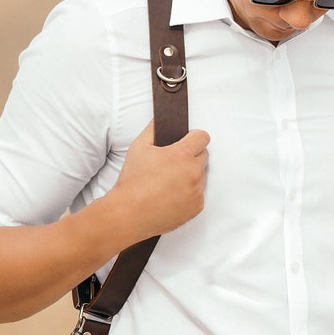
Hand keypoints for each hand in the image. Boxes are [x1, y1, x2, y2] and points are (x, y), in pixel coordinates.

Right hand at [111, 120, 209, 238]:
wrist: (129, 214)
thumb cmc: (132, 182)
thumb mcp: (138, 148)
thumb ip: (153, 129)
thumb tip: (161, 120)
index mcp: (182, 154)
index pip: (203, 137)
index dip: (194, 137)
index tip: (188, 141)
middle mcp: (193, 172)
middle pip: (204, 156)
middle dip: (191, 156)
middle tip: (173, 163)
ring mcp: (196, 191)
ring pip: (201, 176)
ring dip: (191, 175)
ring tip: (170, 181)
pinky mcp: (196, 206)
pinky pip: (198, 194)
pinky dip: (189, 193)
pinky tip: (172, 195)